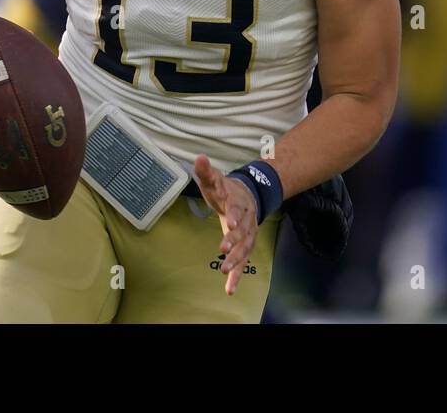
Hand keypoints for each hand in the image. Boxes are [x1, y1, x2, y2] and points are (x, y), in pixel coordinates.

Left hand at [193, 154, 258, 295]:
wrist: (247, 195)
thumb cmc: (225, 190)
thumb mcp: (214, 180)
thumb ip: (206, 171)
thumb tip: (199, 157)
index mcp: (237, 202)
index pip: (236, 209)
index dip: (234, 216)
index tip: (230, 223)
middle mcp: (246, 219)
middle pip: (242, 231)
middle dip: (234, 240)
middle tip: (223, 249)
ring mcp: (248, 233)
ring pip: (245, 248)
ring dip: (236, 260)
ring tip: (225, 270)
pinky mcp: (245, 245)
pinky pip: (242, 262)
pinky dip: (237, 276)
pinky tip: (229, 289)